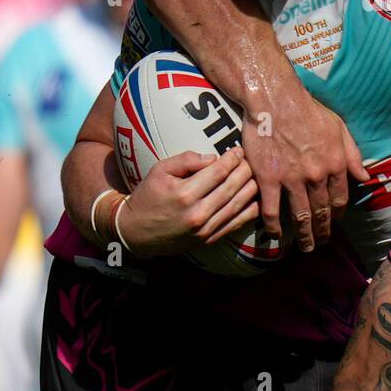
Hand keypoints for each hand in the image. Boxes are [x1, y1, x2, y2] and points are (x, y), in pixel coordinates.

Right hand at [116, 148, 259, 256]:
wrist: (136, 232)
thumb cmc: (148, 196)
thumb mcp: (159, 170)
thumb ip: (186, 160)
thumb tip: (213, 158)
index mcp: (184, 193)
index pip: (217, 172)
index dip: (232, 159)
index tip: (238, 150)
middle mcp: (197, 213)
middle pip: (231, 187)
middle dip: (245, 171)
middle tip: (251, 160)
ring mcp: (204, 229)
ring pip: (237, 206)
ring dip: (251, 189)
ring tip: (255, 176)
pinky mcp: (208, 240)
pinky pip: (235, 224)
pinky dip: (249, 211)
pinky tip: (254, 199)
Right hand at [241, 88, 368, 252]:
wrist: (275, 100)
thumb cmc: (308, 110)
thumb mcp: (339, 128)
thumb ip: (353, 155)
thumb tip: (365, 178)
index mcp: (336, 164)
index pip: (340, 199)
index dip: (338, 214)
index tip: (334, 221)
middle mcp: (317, 176)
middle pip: (322, 212)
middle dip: (323, 231)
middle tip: (320, 243)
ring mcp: (292, 180)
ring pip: (300, 216)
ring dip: (304, 235)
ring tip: (305, 247)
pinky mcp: (268, 180)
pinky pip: (272, 211)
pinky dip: (274, 227)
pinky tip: (277, 235)